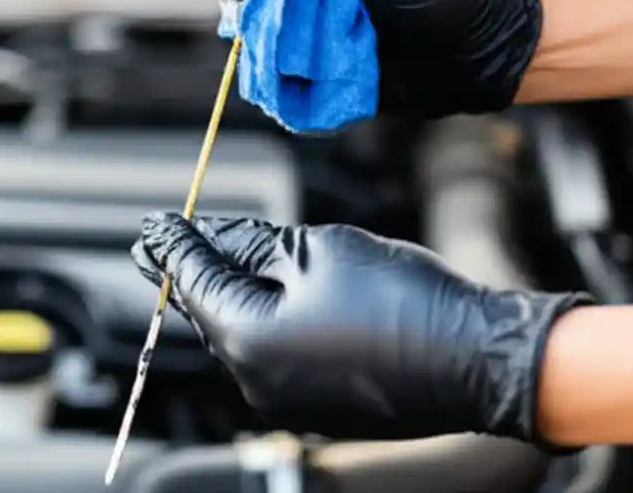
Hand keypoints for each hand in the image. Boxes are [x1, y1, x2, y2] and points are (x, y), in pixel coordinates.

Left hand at [132, 212, 590, 444]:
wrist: (478, 361)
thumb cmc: (403, 300)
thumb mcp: (318, 249)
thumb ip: (252, 245)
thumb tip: (211, 236)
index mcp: (247, 339)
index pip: (192, 281)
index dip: (173, 246)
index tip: (154, 225)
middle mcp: (254, 382)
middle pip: (209, 313)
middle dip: (189, 273)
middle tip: (158, 245)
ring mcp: (285, 402)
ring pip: (238, 336)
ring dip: (224, 297)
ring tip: (205, 263)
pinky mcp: (316, 407)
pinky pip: (270, 357)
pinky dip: (259, 322)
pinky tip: (260, 297)